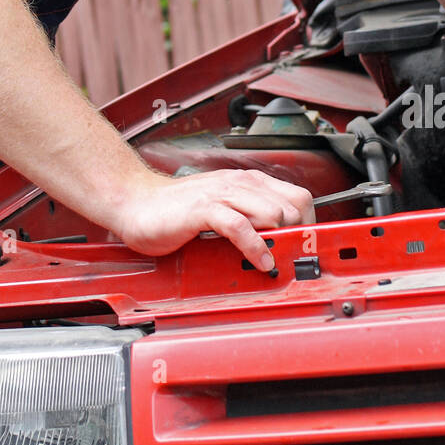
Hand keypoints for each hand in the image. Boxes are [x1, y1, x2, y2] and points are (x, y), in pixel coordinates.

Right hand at [111, 169, 313, 270]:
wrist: (136, 203)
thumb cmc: (176, 210)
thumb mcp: (222, 209)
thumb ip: (249, 218)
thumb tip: (280, 240)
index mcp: (247, 182)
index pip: (298, 197)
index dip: (308, 223)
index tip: (306, 248)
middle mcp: (239, 184)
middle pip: (293, 205)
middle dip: (300, 235)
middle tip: (297, 260)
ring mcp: (222, 194)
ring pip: (272, 212)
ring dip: (282, 241)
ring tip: (282, 263)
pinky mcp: (204, 209)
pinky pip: (240, 227)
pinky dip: (255, 247)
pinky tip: (260, 262)